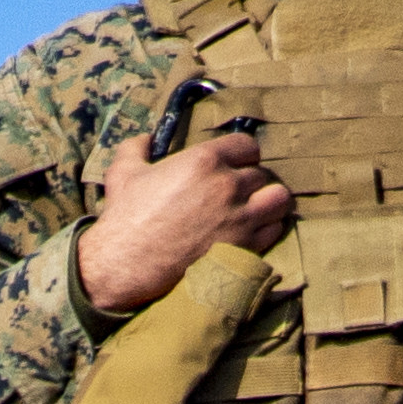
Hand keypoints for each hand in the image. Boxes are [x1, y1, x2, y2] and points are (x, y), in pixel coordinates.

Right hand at [77, 126, 290, 315]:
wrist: (126, 264)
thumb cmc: (125, 217)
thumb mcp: (123, 172)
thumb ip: (137, 147)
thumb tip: (147, 139)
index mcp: (204, 160)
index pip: (248, 146)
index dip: (241, 155)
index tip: (233, 165)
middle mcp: (228, 185)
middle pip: (263, 173)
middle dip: (251, 181)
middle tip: (237, 193)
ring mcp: (239, 217)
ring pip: (279, 199)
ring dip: (269, 202)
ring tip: (256, 208)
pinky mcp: (244, 247)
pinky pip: (275, 230)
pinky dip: (268, 228)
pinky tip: (253, 230)